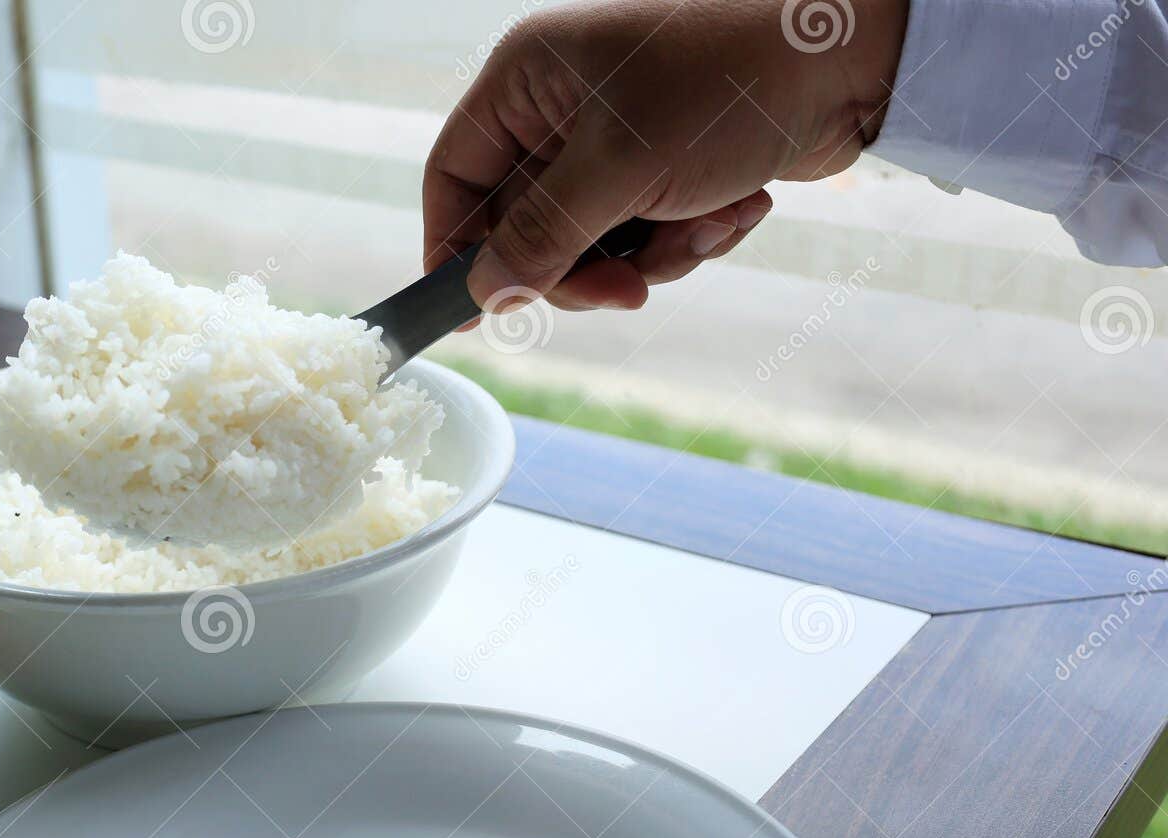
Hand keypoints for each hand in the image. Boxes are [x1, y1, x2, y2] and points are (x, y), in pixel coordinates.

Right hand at [423, 0, 908, 310]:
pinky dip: (693, 237)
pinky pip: (649, 235)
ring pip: (593, 244)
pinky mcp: (670, 166)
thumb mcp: (620, 168)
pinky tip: (739, 207)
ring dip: (653, 256)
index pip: (455, 175)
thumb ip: (542, 237)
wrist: (850, 56)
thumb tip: (486, 296)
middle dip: (584, 267)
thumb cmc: (725, 81)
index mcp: (527, 80)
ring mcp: (618, 138)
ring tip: (706, 224)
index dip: (456, 247)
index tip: (474, 312)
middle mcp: (562, 108)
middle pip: (526, 227)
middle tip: (625, 293)